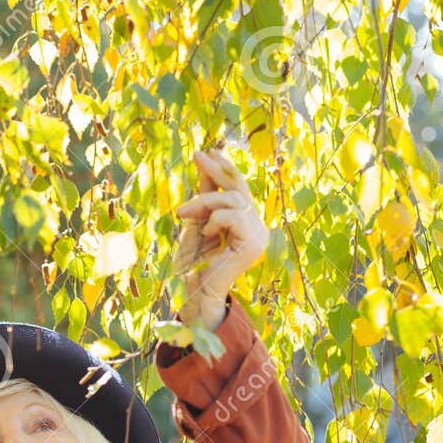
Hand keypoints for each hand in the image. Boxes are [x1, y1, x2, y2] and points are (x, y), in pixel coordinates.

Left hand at [170, 147, 268, 328]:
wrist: (194, 291)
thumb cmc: (193, 261)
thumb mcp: (196, 220)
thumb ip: (204, 194)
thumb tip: (204, 160)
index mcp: (246, 221)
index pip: (238, 188)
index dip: (224, 168)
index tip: (205, 152)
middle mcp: (257, 226)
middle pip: (239, 188)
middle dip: (216, 171)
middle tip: (196, 156)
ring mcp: (259, 235)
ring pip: (234, 200)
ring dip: (205, 202)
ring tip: (183, 214)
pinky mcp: (254, 244)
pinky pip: (234, 216)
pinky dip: (215, 219)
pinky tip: (206, 232)